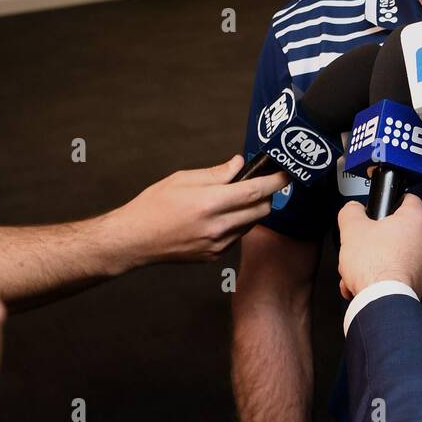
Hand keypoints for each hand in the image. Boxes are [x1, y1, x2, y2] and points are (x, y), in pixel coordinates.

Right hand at [109, 156, 288, 266]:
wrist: (134, 240)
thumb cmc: (154, 206)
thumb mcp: (183, 179)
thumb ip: (216, 173)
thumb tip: (240, 164)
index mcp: (209, 203)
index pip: (255, 191)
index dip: (276, 181)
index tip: (286, 173)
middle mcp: (217, 227)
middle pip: (262, 210)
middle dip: (266, 195)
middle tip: (259, 183)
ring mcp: (217, 244)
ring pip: (251, 224)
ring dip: (251, 210)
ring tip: (231, 200)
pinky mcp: (214, 256)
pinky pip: (237, 236)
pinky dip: (236, 224)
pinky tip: (219, 217)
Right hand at [336, 194, 421, 300]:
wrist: (382, 301)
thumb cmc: (375, 266)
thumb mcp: (352, 229)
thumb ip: (351, 211)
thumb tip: (352, 209)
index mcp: (415, 220)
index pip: (407, 198)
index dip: (391, 200)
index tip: (382, 206)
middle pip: (396, 230)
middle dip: (374, 239)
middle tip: (361, 244)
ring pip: (393, 254)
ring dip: (372, 261)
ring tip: (357, 269)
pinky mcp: (418, 282)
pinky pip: (396, 273)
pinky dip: (380, 277)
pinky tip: (363, 284)